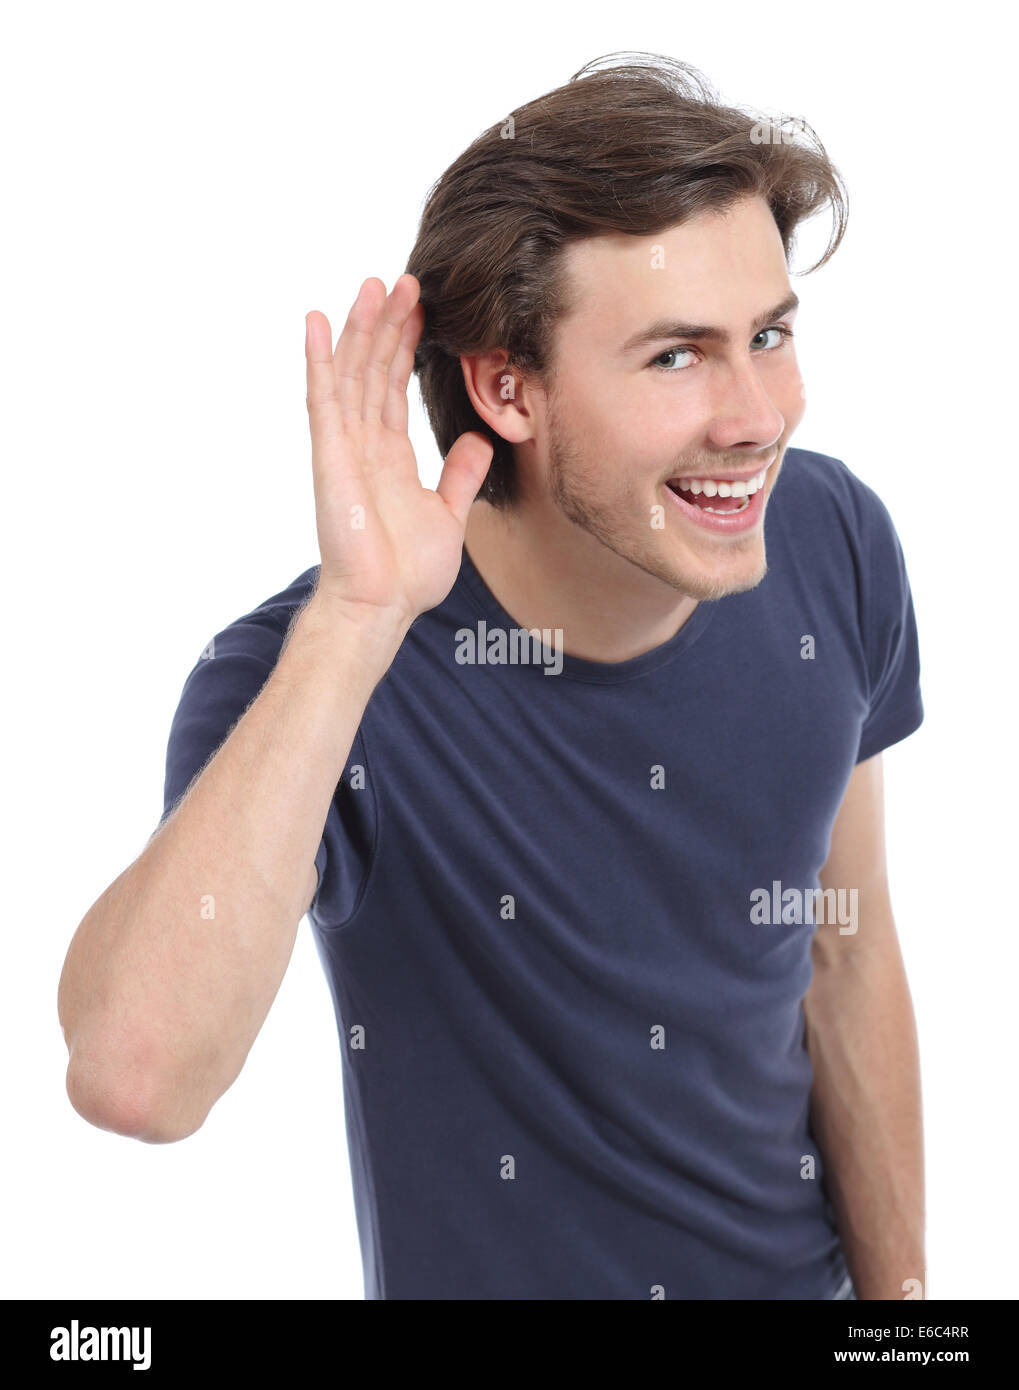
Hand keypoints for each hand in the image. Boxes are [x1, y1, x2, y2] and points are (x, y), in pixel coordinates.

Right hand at [305, 274, 493, 629]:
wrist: (383, 607)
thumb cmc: (407, 573)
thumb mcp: (448, 514)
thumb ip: (460, 475)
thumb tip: (477, 439)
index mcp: (389, 456)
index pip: (394, 386)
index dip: (406, 344)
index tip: (423, 307)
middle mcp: (363, 445)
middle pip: (373, 369)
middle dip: (388, 323)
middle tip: (405, 278)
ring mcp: (343, 448)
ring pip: (351, 373)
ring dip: (361, 327)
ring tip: (374, 284)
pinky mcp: (330, 457)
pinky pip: (323, 399)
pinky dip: (319, 359)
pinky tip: (318, 320)